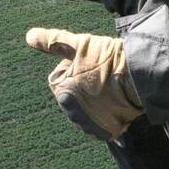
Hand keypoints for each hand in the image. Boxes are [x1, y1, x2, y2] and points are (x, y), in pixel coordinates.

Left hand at [26, 28, 142, 139]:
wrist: (139, 77)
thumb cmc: (107, 59)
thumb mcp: (78, 45)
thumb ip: (52, 42)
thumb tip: (29, 35)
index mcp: (62, 96)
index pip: (60, 79)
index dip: (74, 68)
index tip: (90, 64)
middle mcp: (73, 116)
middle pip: (72, 96)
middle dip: (82, 87)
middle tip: (101, 75)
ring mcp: (90, 126)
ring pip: (87, 110)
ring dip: (94, 101)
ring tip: (110, 88)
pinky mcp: (106, 133)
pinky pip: (101, 123)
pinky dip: (106, 115)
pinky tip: (115, 102)